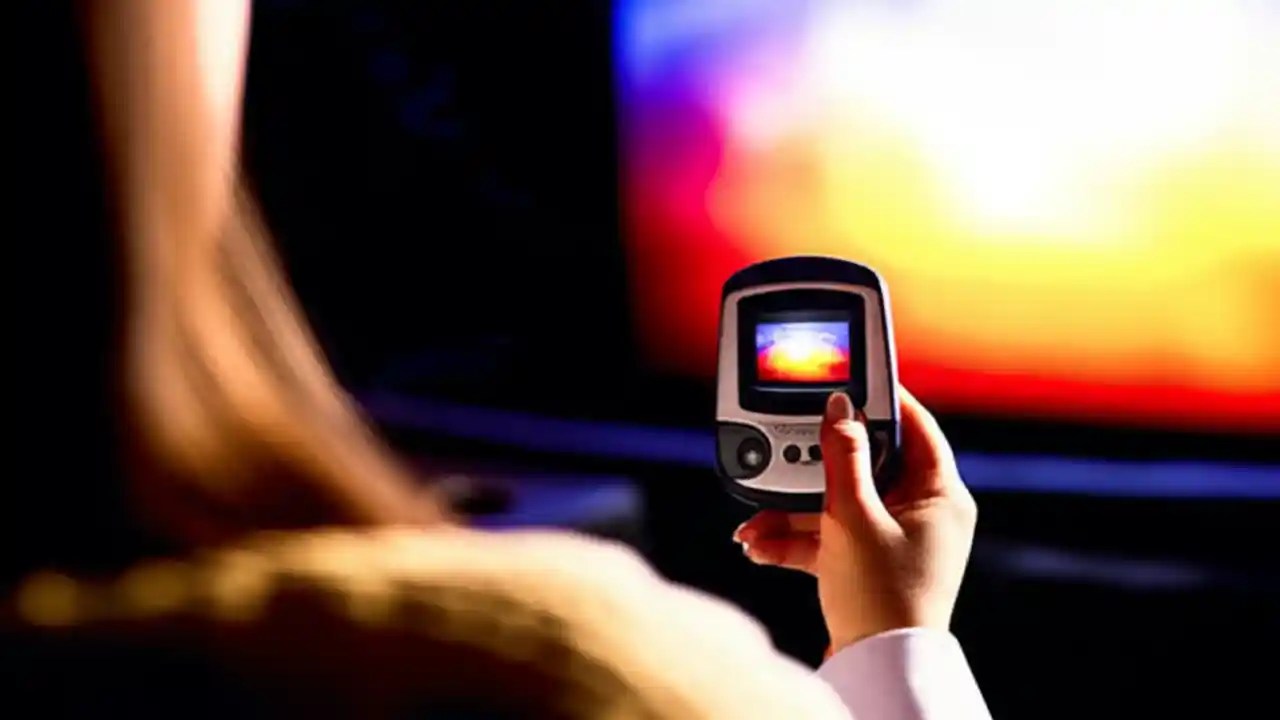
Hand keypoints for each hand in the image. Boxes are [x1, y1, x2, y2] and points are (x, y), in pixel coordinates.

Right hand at [733, 387, 976, 652]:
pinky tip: (760, 544)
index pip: (914, 426)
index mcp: (940, 495)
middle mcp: (923, 514)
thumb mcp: (853, 517)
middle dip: (811, 471)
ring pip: (838, 505)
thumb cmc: (883, 597)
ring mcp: (895, 541)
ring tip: (753, 520)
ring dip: (792, 512)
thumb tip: (840, 408)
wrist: (876, 669)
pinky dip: (797, 539)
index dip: (880, 400)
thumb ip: (842, 456)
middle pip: (864, 466)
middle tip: (782, 456)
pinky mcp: (868, 565)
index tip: (847, 381)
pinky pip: (830, 537)